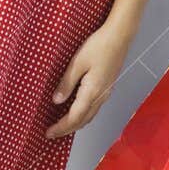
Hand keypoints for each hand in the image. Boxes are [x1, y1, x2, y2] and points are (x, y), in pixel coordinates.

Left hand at [46, 21, 129, 138]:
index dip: (61, 128)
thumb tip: (56, 101)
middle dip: (67, 129)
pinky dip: (83, 115)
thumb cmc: (98, 46)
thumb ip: (66, 83)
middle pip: (83, 121)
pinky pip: (94, 108)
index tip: (48, 133)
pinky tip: (77, 110)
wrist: (120, 36)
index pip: (74, 118)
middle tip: (52, 133)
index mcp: (92, 92)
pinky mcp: (108, 87)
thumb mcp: (77, 62)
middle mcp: (101, 96)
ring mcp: (106, 92)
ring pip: (90, 116)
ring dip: (76, 124)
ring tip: (62, 126)